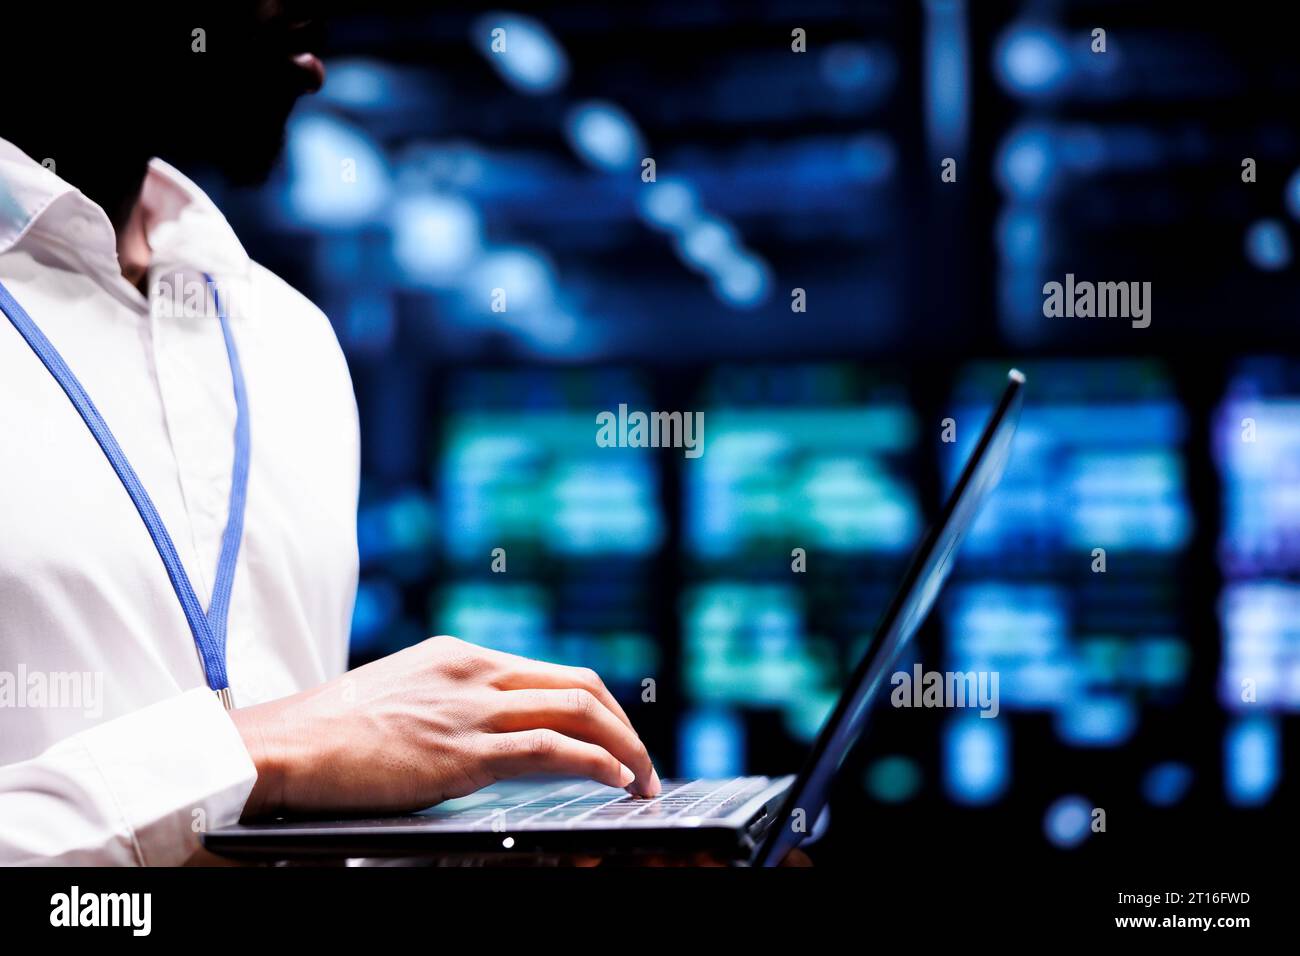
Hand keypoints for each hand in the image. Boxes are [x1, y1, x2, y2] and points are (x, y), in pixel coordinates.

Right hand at [229, 635, 660, 816]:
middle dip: (623, 724)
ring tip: (643, 780)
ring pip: (578, 711)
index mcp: (460, 657)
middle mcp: (474, 673)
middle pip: (580, 683)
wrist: (286, 745)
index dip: (595, 706)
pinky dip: (595, 763)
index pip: (551, 672)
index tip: (613, 735)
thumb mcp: (402, 697)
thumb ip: (449, 704)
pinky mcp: (463, 752)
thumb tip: (484, 734)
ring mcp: (471, 710)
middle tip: (642, 761)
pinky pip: (551, 749)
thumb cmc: (330, 732)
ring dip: (624, 747)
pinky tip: (613, 782)